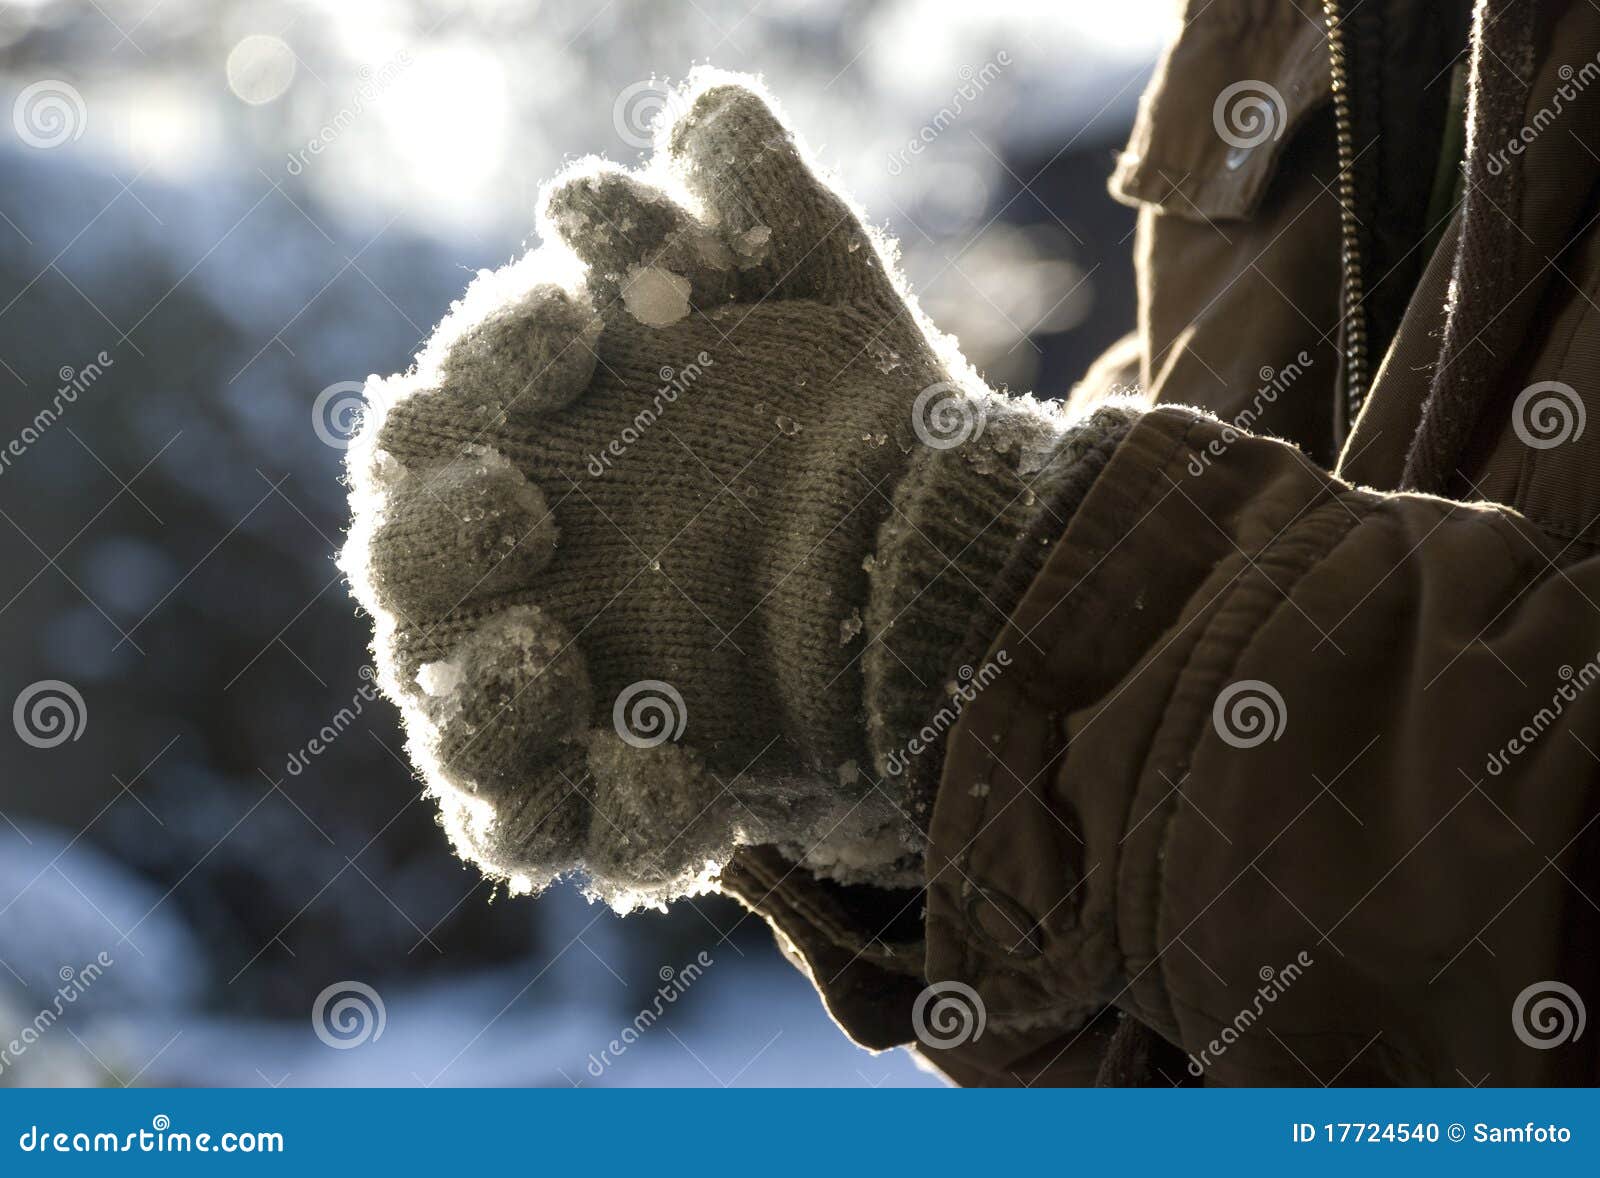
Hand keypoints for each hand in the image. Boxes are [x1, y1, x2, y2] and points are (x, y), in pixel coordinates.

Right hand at [344, 74, 1016, 905]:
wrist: (913, 580)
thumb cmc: (825, 433)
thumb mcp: (816, 312)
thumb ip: (756, 215)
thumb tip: (710, 113)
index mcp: (512, 454)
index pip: (442, 411)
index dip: (487, 366)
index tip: (570, 318)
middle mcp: (501, 588)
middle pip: (406, 575)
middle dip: (441, 534)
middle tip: (518, 498)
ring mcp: (548, 705)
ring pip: (460, 728)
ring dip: (484, 701)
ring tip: (546, 653)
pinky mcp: (613, 803)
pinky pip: (570, 838)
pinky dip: (615, 820)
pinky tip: (693, 785)